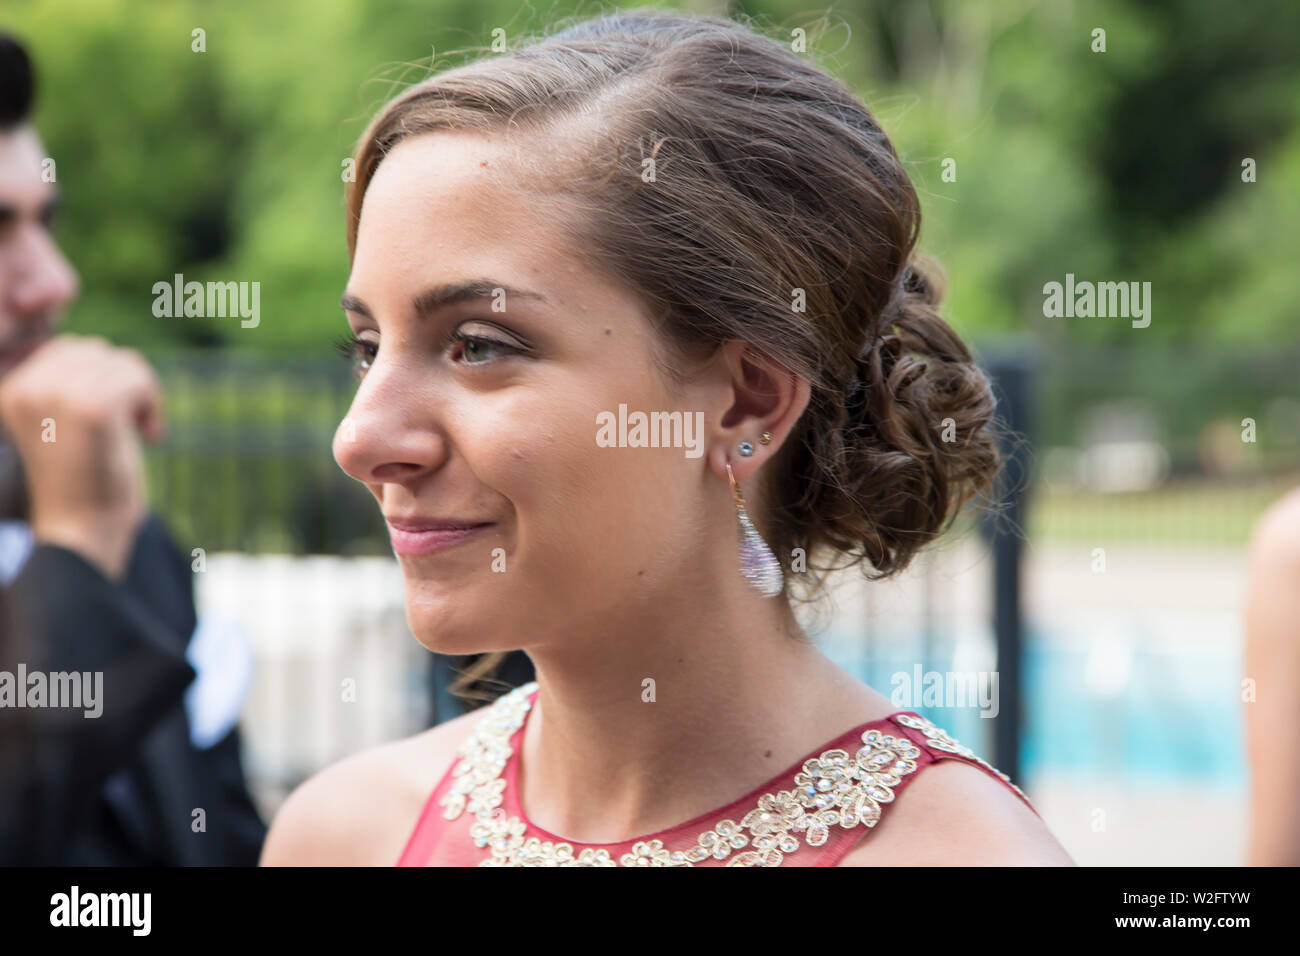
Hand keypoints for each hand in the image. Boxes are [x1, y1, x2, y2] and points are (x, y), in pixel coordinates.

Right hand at [0, 335, 164, 579]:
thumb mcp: (64, 423)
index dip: (101, 377)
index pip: (68, 349)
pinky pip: (138, 379)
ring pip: (120, 362)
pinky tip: (152, 434)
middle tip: (131, 424)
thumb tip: (101, 351)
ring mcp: (57, 396)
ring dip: (142, 393)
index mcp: (12, 390)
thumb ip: (71, 383)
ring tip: (138, 429)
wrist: (83, 532)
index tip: (110, 416)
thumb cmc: (83, 482)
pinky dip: (154, 403)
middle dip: (123, 382)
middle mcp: (26, 388)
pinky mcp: (92, 409)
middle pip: (96, 350)